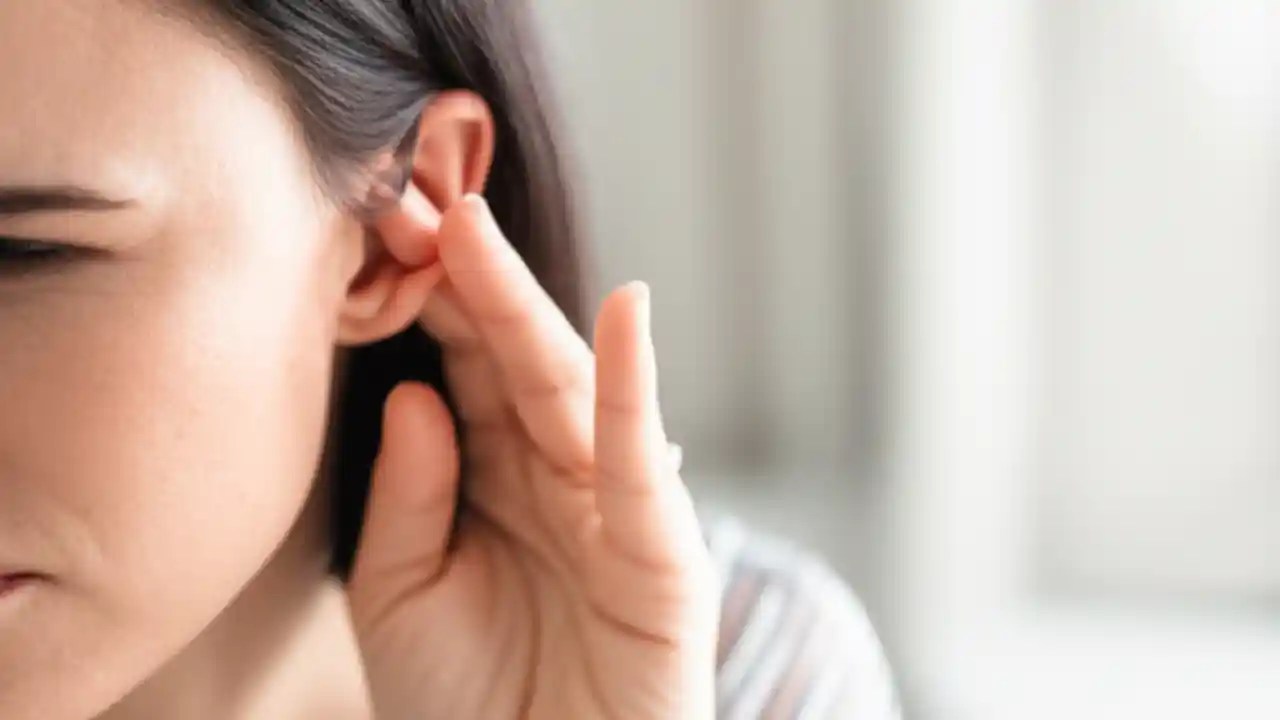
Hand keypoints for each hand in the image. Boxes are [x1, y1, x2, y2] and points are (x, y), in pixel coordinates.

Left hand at [344, 195, 717, 719]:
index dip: (422, 299)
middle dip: (463, 277)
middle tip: (412, 195)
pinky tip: (623, 314)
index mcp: (491, 476)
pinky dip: (632, 388)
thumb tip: (411, 393)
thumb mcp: (400, 597)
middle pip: (507, 357)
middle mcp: (552, 473)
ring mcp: (609, 505)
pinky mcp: (661, 553)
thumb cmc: (467, 706)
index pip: (458, 366)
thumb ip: (405, 497)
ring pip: (562, 389)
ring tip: (471, 227)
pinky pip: (638, 462)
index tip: (377, 224)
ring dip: (520, 306)